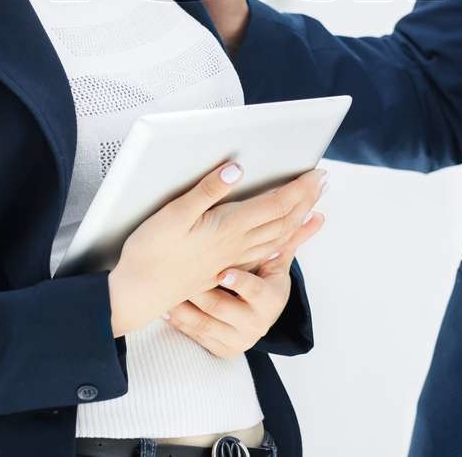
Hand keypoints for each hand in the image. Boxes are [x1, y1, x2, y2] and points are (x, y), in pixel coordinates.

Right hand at [107, 163, 327, 336]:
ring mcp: (231, 259)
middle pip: (282, 220)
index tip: (318, 173)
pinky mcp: (221, 268)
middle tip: (324, 183)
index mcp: (229, 227)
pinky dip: (280, 244)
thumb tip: (237, 168)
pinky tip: (283, 244)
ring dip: (298, 221)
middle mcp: (236, 244)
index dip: (300, 188)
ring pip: (275, 238)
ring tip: (313, 208)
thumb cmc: (151, 252)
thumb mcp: (175, 213)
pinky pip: (262, 254)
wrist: (137, 294)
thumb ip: (208, 191)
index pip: (276, 204)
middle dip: (306, 200)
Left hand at [167, 210, 326, 358]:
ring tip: (170, 294)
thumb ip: (293, 236)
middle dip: (204, 295)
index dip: (240, 283)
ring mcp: (238, 338)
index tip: (223, 274)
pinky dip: (181, 323)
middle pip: (225, 309)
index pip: (257, 292)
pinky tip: (167, 310)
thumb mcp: (278, 260)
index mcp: (273, 299)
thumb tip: (318, 214)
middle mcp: (257, 323)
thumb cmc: (265, 278)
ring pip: (207, 324)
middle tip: (185, 282)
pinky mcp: (222, 349)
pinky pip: (196, 337)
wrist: (258, 314)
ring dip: (187, 309)